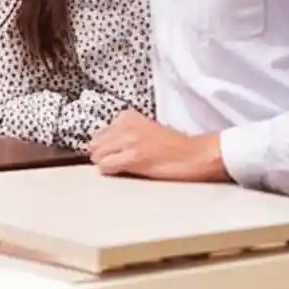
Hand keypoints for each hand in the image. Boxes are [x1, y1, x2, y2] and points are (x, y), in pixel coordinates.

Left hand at [88, 110, 229, 182]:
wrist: (194, 155)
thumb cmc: (173, 146)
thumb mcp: (145, 129)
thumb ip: (125, 132)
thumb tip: (104, 144)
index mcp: (128, 117)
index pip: (100, 133)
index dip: (105, 145)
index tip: (114, 152)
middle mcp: (125, 126)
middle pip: (94, 143)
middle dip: (101, 154)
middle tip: (115, 161)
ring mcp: (129, 141)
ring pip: (97, 155)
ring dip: (105, 163)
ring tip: (120, 167)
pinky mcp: (133, 157)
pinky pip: (106, 166)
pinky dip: (110, 171)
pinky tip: (123, 171)